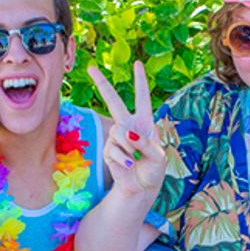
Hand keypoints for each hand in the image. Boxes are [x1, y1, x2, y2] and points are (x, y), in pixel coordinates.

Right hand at [89, 62, 165, 196]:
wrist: (141, 186)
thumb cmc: (153, 169)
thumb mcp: (158, 156)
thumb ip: (146, 143)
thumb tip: (128, 134)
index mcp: (144, 122)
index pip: (142, 97)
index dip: (140, 80)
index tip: (137, 64)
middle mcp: (128, 125)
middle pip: (113, 101)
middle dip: (102, 84)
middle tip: (91, 67)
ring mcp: (117, 137)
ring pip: (118, 133)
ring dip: (130, 148)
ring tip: (137, 159)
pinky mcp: (109, 150)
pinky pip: (114, 150)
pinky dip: (125, 160)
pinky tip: (130, 166)